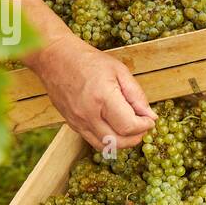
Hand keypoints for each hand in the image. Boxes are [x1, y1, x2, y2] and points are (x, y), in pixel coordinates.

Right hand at [25, 33, 155, 149]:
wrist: (55, 58)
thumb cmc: (89, 61)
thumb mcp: (120, 71)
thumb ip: (137, 95)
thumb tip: (150, 116)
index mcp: (103, 98)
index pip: (129, 126)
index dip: (144, 126)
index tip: (149, 119)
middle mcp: (89, 114)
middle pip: (119, 141)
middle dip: (136, 136)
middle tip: (142, 125)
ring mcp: (78, 122)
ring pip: (106, 146)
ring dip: (123, 142)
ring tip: (129, 127)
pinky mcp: (72, 125)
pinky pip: (94, 141)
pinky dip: (109, 139)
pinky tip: (115, 127)